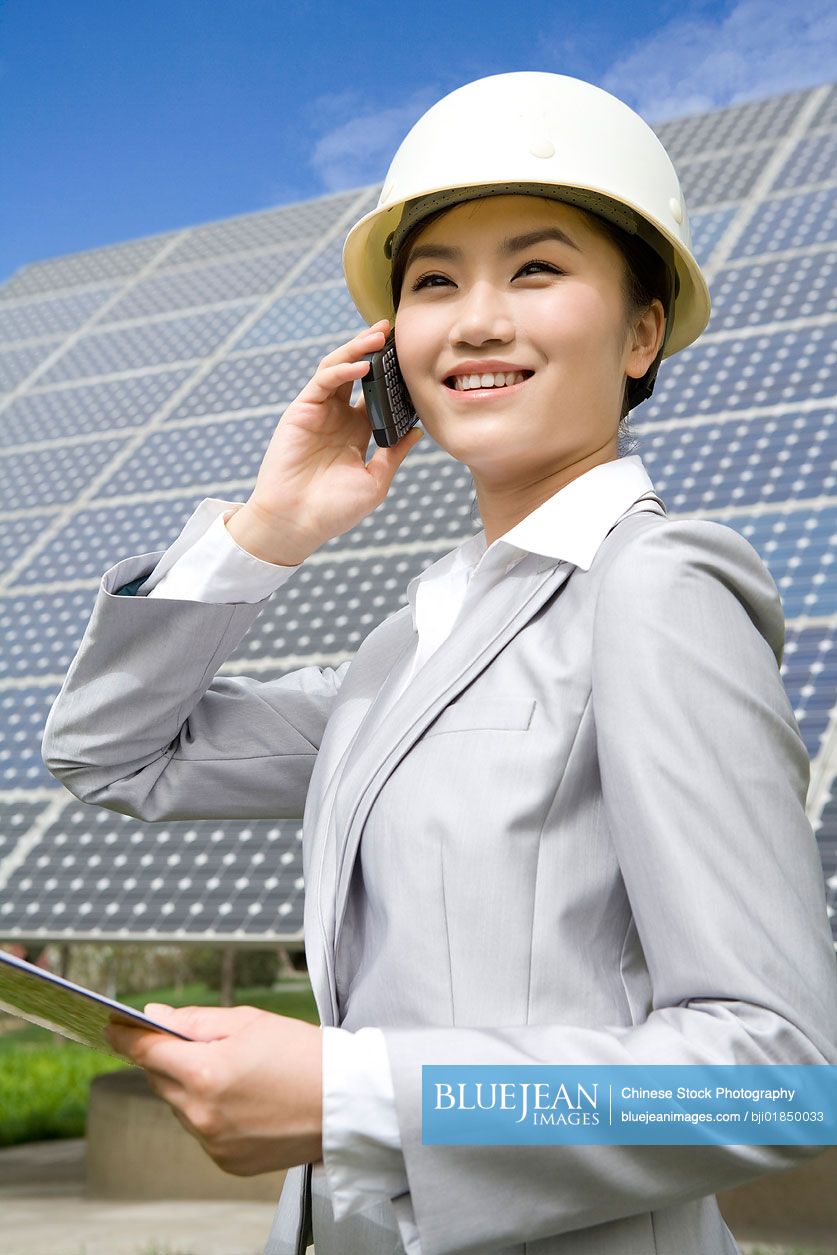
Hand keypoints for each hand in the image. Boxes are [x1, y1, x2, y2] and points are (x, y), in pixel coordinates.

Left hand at [104, 1004, 322, 1175]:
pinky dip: (210, 1112)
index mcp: (204, 1073)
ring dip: (191, 1086)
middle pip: (160, 1078)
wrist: (344, 1102)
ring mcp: (212, 1142)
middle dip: (170, 1058)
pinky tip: (243, 1099)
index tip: (112, 1026)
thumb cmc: (303, 1055)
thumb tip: (154, 1016)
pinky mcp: (226, 1161)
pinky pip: (201, 1130)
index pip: (146, 1051)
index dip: (125, 1035)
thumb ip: (195, 1021)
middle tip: (200, 1043)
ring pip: (180, 1105)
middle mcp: (201, 1114)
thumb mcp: (248, 1021)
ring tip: (234, 1072)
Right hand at [235, 318, 424, 561]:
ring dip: (359, 349)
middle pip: (359, 373)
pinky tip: (362, 366)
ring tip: (380, 337)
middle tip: (396, 330)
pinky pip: (324, 381)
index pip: (379, 394)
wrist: (298, 522)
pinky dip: (342, 369)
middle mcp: (339, 417)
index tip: (415, 359)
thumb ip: (394, 454)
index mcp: (358, 432)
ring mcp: (320, 411)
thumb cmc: (335, 509)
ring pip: (340, 368)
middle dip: (376, 350)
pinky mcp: (302, 410)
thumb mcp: (375, 480)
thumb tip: (418, 431)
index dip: (394, 376)